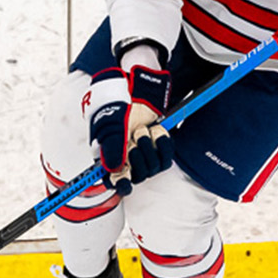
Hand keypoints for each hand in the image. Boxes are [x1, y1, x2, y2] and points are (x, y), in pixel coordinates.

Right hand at [85, 65, 174, 193]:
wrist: (135, 93)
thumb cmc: (117, 109)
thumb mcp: (111, 126)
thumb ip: (112, 147)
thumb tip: (114, 169)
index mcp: (111, 160)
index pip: (115, 182)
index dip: (121, 184)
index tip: (125, 182)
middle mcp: (128, 162)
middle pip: (139, 175)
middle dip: (138, 155)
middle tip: (132, 138)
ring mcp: (145, 157)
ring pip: (154, 167)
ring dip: (149, 146)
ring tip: (141, 130)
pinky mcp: (160, 150)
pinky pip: (167, 156)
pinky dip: (163, 142)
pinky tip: (155, 130)